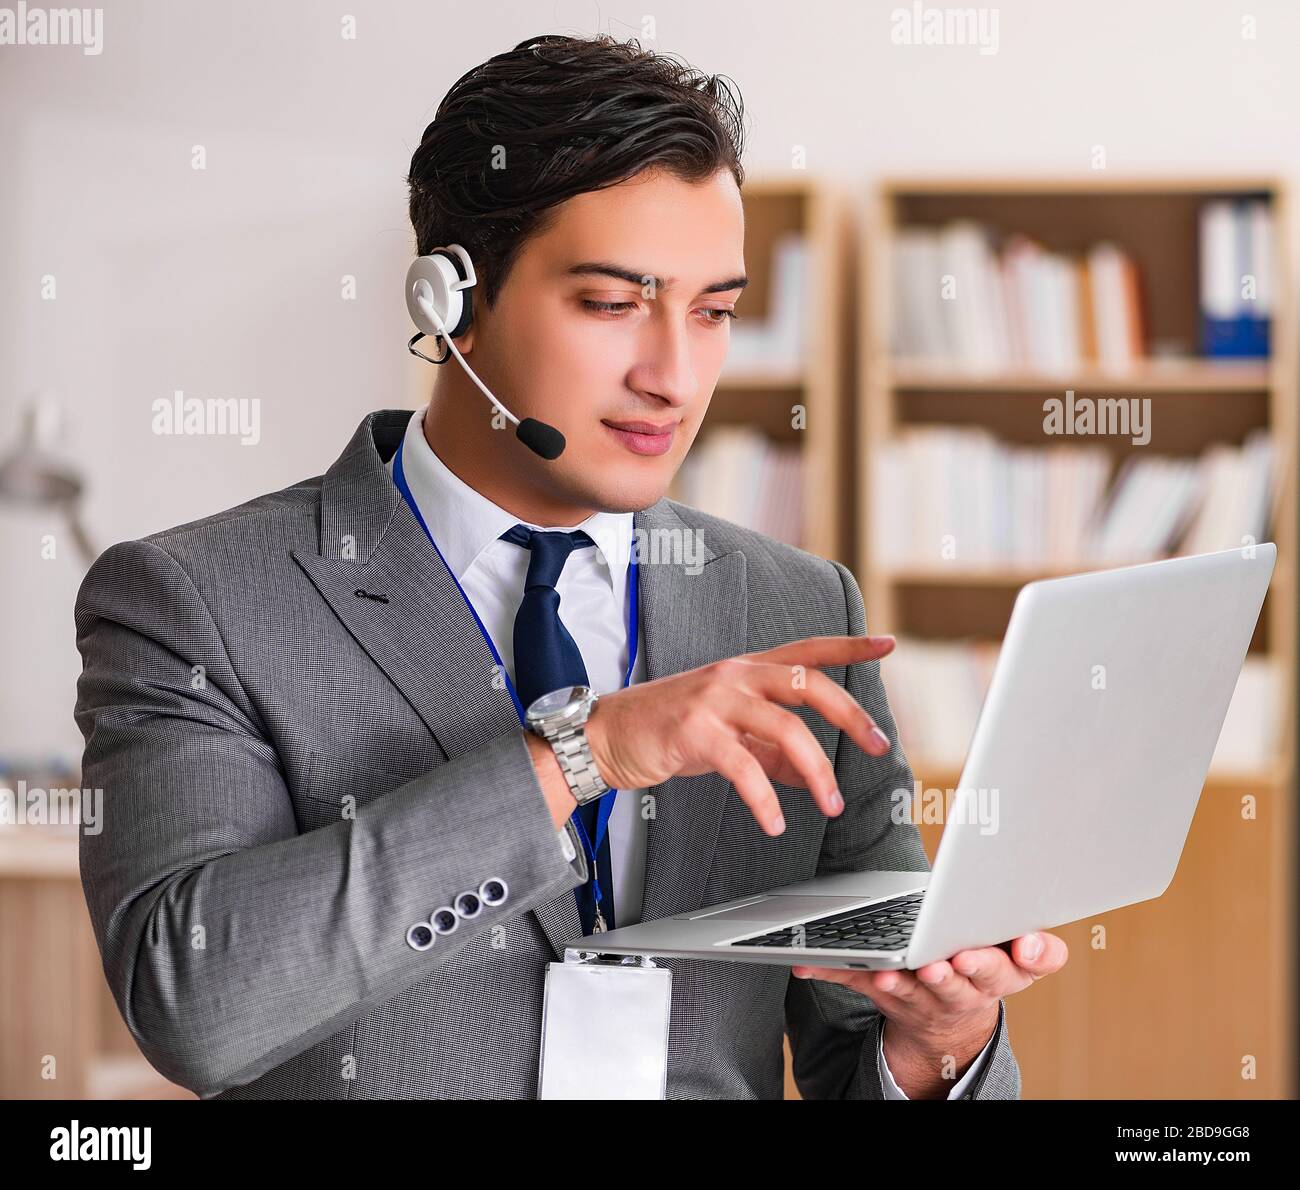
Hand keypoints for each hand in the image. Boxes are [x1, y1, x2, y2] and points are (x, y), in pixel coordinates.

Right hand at [583, 634, 896, 834]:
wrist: (608, 736)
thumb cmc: (668, 730)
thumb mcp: (727, 732)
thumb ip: (768, 746)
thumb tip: (807, 770)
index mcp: (746, 669)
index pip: (807, 650)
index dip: (850, 647)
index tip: (888, 645)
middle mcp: (735, 675)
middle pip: (807, 684)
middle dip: (850, 715)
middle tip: (877, 745)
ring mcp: (715, 699)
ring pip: (786, 728)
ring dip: (816, 770)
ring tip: (830, 803)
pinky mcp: (695, 731)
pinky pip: (744, 767)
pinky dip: (765, 800)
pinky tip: (774, 822)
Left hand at [792, 931, 1068, 1097]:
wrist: (953, 1023)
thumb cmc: (986, 968)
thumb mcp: (1020, 961)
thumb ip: (1037, 950)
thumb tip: (1033, 941)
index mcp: (1003, 972)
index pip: (1015, 968)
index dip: (1007, 960)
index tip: (999, 949)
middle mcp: (966, 989)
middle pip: (961, 984)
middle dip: (950, 974)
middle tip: (939, 965)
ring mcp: (925, 997)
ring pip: (912, 992)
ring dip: (900, 984)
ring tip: (889, 974)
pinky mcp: (888, 996)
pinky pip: (858, 981)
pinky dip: (833, 970)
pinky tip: (809, 965)